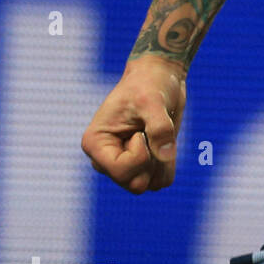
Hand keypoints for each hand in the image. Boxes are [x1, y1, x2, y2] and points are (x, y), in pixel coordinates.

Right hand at [81, 55, 186, 193]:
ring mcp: (123, 165)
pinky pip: (160, 181)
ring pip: (148, 186)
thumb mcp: (153, 100)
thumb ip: (159, 127)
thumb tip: (165, 155)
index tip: (141, 130)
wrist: (160, 77)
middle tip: (149, 132)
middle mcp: (105, 160)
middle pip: (135, 184)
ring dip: (160, 162)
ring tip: (156, 135)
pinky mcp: (141, 166)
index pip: (120, 171)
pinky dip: (168, 164)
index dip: (140, 154)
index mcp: (95, 144)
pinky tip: (164, 142)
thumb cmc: (149, 84)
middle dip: (151, 160)